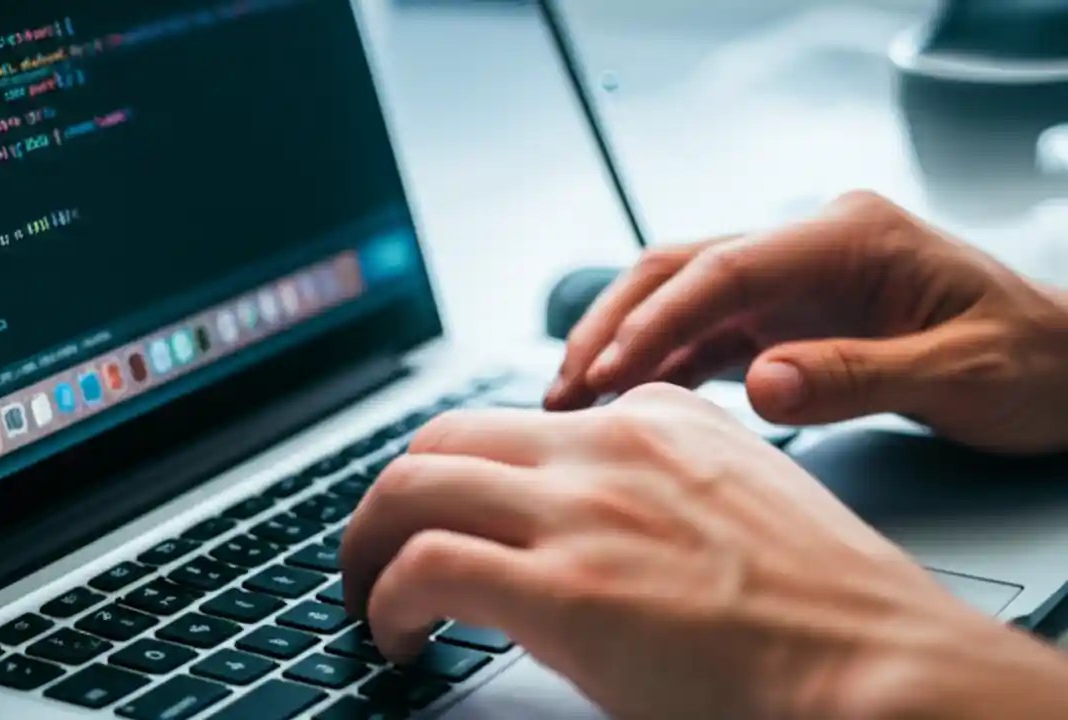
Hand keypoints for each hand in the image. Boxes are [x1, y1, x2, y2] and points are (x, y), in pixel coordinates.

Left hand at [341, 387, 1067, 719]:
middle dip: (389, 496)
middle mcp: (607, 446)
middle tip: (375, 551)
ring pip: (412, 486)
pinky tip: (397, 636)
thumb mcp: (739, 500)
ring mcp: (581, 510)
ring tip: (366, 598)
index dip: (463, 476)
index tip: (446, 516)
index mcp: (653, 418)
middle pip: (443, 437)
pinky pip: (423, 566)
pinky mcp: (562, 587)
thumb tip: (596, 527)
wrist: (879, 666)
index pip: (515, 422)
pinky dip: (385, 599)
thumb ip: (661, 487)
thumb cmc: (824, 609)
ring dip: (366, 544)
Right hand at [546, 191, 1067, 454]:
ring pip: (681, 300)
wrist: (1066, 368)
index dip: (659, 319)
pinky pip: (706, 336)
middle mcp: (811, 250)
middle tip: (566, 386)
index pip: (727, 267)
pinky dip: (662, 366)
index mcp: (851, 238)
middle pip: (682, 269)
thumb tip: (763, 383)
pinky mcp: (787, 320)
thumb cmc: (1031, 362)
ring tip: (575, 398)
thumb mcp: (962, 374)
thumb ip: (860, 375)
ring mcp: (794, 284)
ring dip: (626, 345)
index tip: (609, 371)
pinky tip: (630, 400)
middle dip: (616, 323)